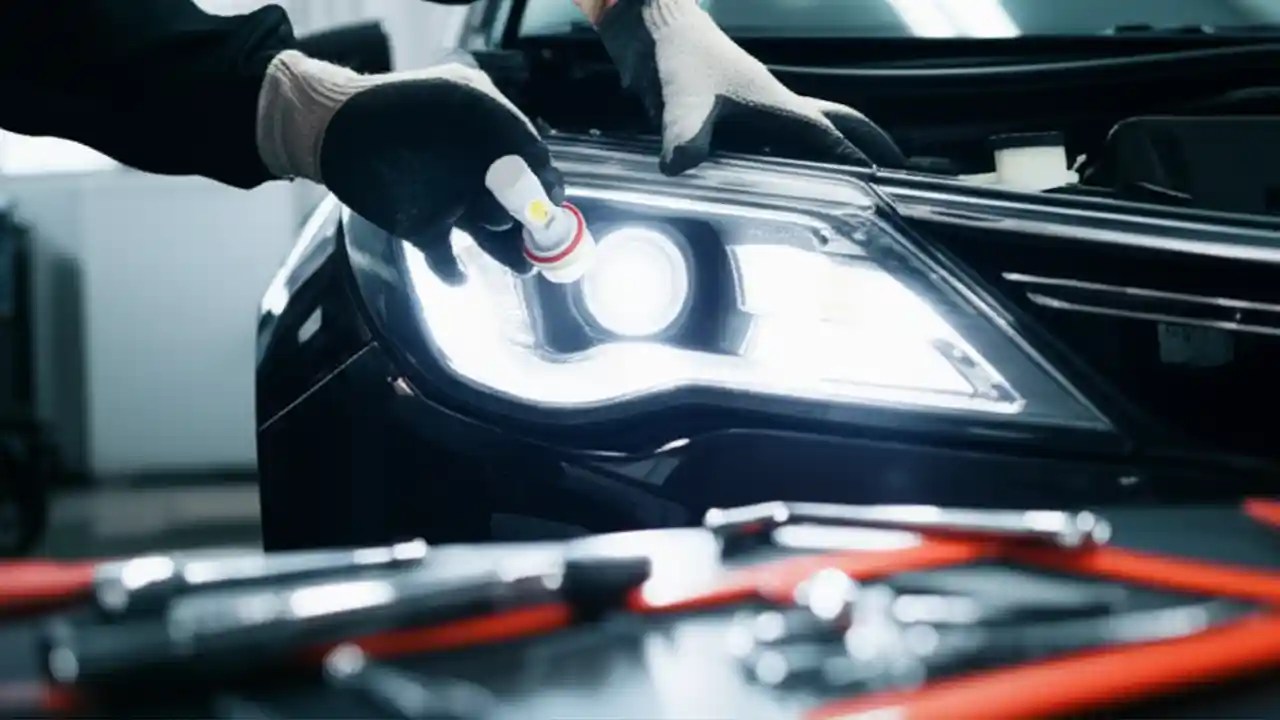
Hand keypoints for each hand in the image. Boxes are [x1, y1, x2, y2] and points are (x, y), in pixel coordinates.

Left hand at [256, 52, 562, 282]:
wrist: (327, 127)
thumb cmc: (397, 106)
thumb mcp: (464, 100)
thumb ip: (508, 133)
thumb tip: (542, 177)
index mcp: (490, 134)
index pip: (534, 166)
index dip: (545, 189)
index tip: (548, 208)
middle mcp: (475, 169)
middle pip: (517, 206)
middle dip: (530, 225)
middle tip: (536, 240)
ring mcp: (450, 198)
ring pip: (489, 232)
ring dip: (507, 251)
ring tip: (520, 265)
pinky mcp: (422, 225)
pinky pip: (445, 255)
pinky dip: (451, 270)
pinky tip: (457, 274)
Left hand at [595, 0, 905, 174]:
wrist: (652, 27)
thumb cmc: (676, 54)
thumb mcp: (681, 100)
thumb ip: (683, 136)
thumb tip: (679, 167)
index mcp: (776, 105)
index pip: (829, 135)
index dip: (856, 157)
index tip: (885, 180)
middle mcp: (774, 106)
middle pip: (837, 121)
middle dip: (870, 142)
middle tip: (894, 166)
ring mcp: (756, 108)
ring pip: (809, 132)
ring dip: (834, 150)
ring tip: (849, 182)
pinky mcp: (733, 112)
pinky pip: (775, 140)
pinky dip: (791, 158)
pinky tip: (780, 179)